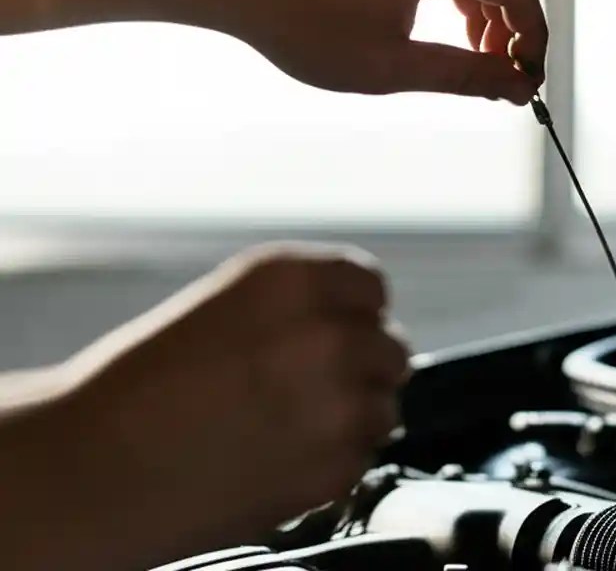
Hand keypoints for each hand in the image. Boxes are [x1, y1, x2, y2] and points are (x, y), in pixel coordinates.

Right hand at [61, 242, 408, 560]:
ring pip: (383, 408)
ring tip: (282, 429)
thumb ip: (302, 306)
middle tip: (304, 391)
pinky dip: (331, 465)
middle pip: (389, 349)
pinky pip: (361, 459)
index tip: (337, 332)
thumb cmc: (143, 387)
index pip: (371, 287)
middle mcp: (327, 333)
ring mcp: (338, 403)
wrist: (93, 470)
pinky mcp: (336, 467)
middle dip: (358, 369)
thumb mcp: (227, 306)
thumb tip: (364, 322)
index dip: (355, 315)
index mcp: (292, 279)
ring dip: (349, 420)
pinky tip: (275, 461)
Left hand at [213, 0, 546, 103]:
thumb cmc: (299, 23)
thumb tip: (514, 86)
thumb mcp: (388, 66)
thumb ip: (463, 76)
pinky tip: (440, 31)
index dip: (533, 34)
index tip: (527, 77)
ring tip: (473, 60)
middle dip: (511, 27)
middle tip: (504, 78)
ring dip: (483, 13)